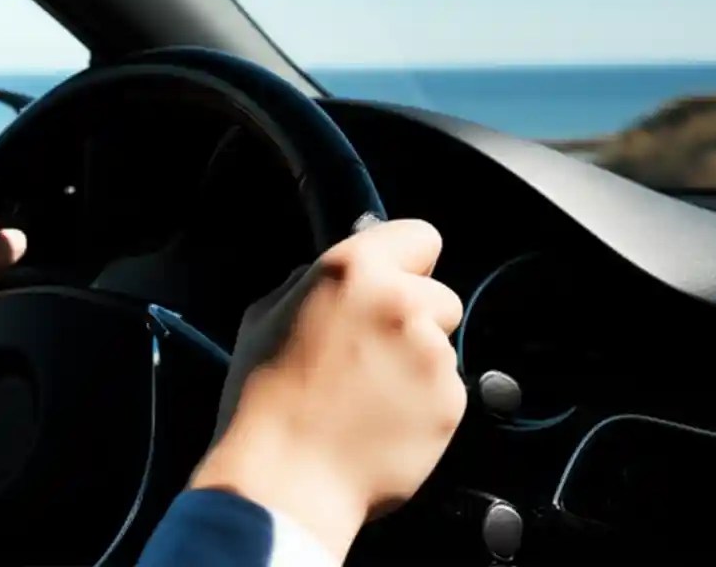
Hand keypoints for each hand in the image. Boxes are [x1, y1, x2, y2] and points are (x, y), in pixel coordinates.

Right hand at [191, 219, 464, 559]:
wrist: (284, 479)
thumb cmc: (263, 401)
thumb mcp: (264, 317)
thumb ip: (309, 285)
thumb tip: (339, 278)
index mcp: (350, 272)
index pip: (420, 236)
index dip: (408, 262)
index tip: (397, 282)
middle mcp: (400, 303)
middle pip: (441, 296)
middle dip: (416, 319)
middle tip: (371, 354)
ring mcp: (431, 354)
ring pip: (443, 348)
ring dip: (416, 366)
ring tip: (367, 398)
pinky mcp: (452, 402)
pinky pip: (448, 393)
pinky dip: (422, 406)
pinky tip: (381, 423)